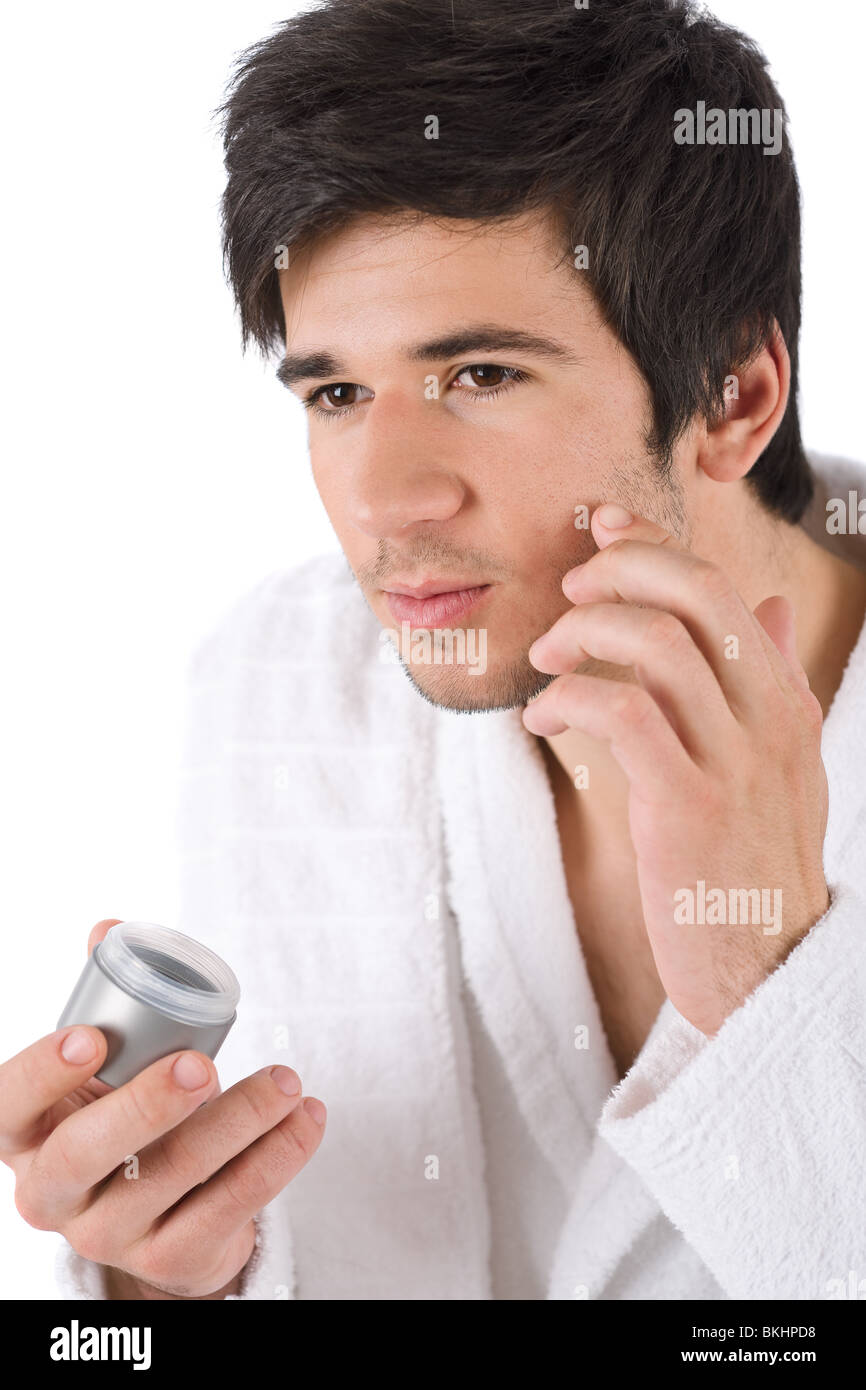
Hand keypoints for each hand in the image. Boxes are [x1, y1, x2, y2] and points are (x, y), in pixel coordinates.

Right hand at [2, 919, 325, 1296]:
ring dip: (240, 1120)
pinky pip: (229, 1208)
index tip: (91, 1035)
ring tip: (287, 1079)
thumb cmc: (127, 1115)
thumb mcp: (106, 1069)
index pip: (9, 1105)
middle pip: (86, 1153)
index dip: (42, 1072)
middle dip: (145, 1105)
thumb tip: (109, 929)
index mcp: (27, 1135)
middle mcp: (55, 1193)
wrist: (167, 1214)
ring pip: (173, 1176)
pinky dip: (277, 1157)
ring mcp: (110, 1235)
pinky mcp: (173, 1260)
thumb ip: (107, 998)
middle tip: (201, 1065)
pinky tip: (307, 1117)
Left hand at [523, 506, 830, 1035]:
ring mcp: (733, 761)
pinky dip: (568, 700)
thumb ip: (775, 679)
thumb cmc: (757, 858)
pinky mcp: (688, 808)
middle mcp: (769, 717)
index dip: (654, 543)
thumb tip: (770, 606)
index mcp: (785, 697)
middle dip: (617, 572)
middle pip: (693, 593)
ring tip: (545, 662)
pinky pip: (622, 715)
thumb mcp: (785, 760)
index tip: (602, 525)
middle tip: (567, 593)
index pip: (721, 586)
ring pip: (655, 644)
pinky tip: (543, 719)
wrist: (769, 965)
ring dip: (580, 635)